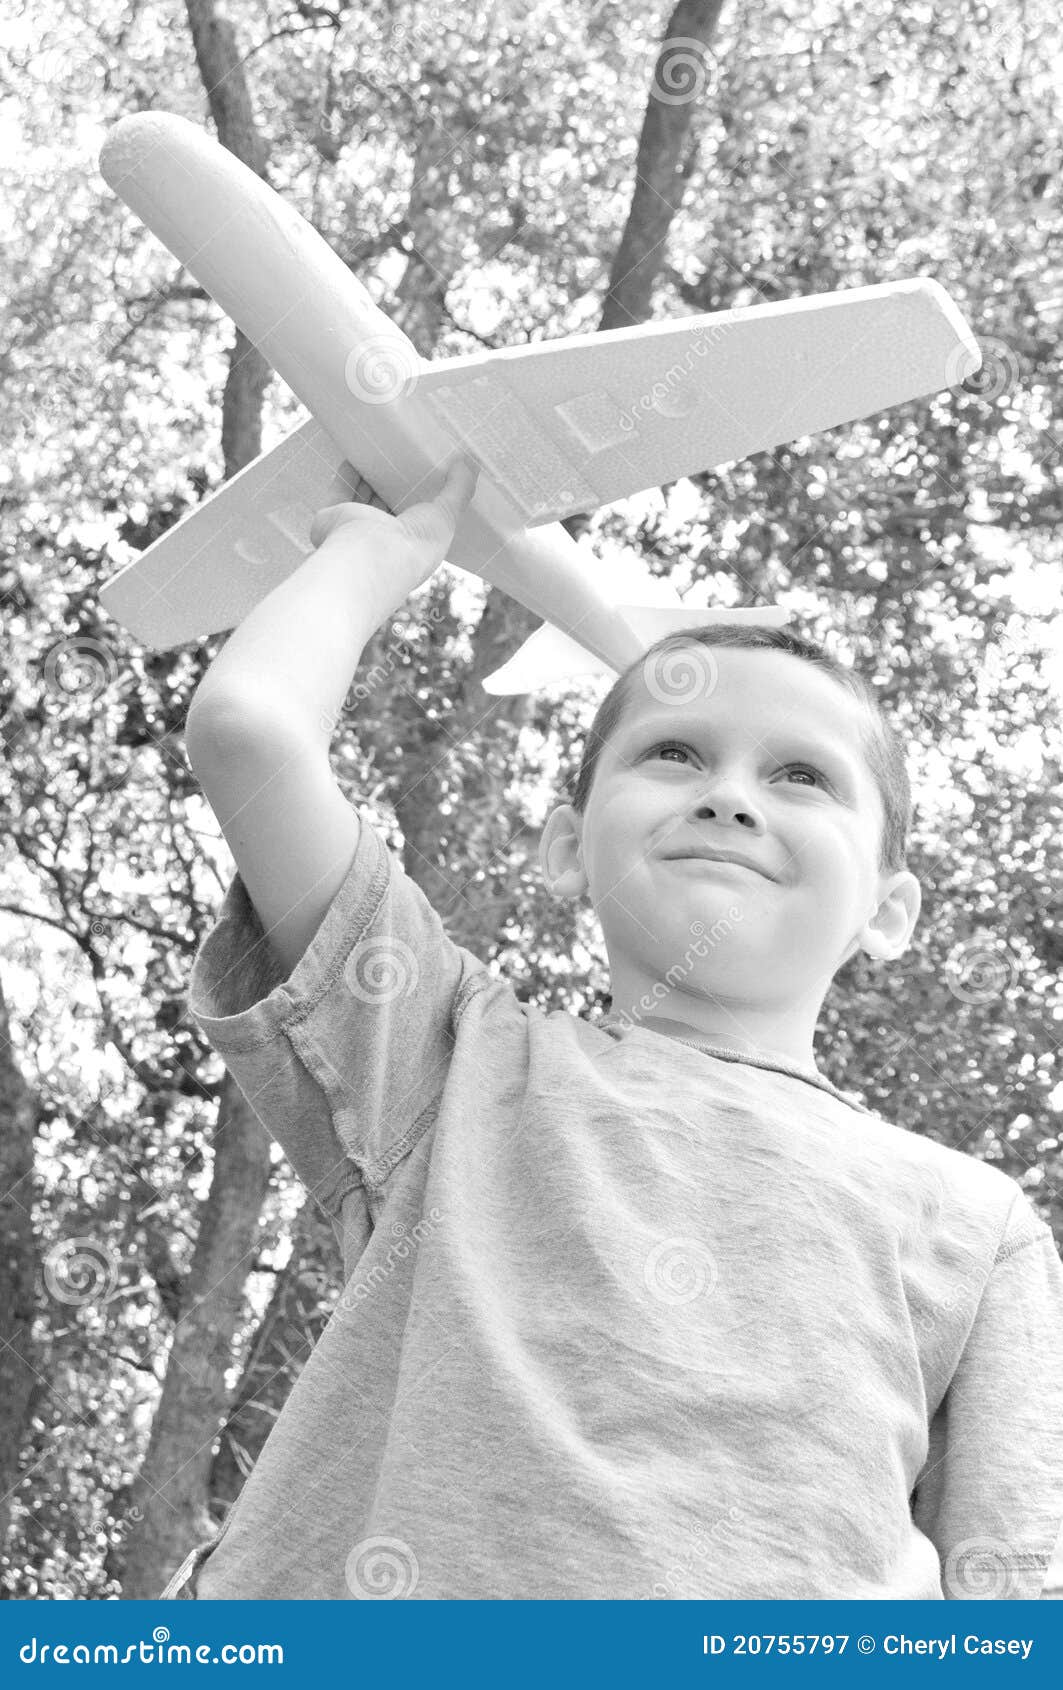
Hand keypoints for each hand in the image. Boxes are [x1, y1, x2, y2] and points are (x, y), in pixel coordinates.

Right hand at [309, 458, 478, 591]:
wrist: (368, 556)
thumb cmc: (413, 547)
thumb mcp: (446, 516)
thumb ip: (458, 490)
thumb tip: (469, 464)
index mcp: (409, 550)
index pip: (416, 523)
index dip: (422, 501)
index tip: (427, 475)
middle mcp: (380, 544)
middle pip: (387, 510)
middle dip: (393, 487)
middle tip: (402, 459)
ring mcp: (354, 533)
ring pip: (361, 500)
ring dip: (369, 477)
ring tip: (379, 452)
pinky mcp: (332, 519)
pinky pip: (339, 490)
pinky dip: (346, 473)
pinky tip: (355, 453)